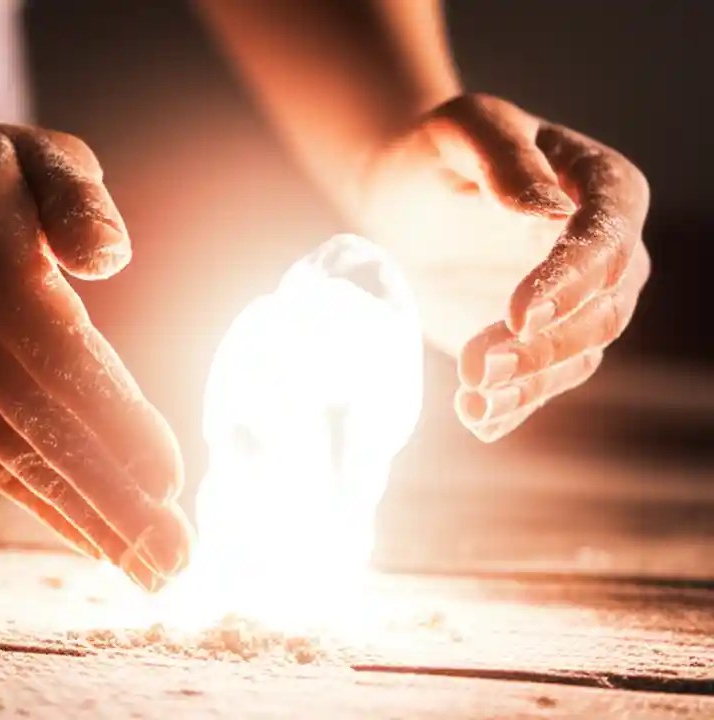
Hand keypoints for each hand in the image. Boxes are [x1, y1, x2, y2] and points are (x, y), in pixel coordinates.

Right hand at [0, 120, 192, 590]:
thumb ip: (77, 196)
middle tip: (177, 560)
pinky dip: (46, 505)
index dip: (114, 422)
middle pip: (40, 430)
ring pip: (18, 461)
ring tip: (154, 570)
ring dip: (88, 521)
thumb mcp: (35, 148)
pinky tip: (97, 542)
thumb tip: (109, 259)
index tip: (171, 481)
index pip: (59, 358)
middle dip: (113, 502)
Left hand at [359, 94, 649, 440]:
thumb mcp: (463, 130)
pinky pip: (537, 385)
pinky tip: (477, 419)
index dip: (569, 280)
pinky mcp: (537, 344)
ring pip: (574, 358)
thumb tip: (549, 209)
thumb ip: (505, 160)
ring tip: (472, 398)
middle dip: (542, 346)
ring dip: (526, 385)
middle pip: (600, 312)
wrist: (402, 197)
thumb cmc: (438, 151)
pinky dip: (510, 407)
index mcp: (605, 189)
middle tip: (478, 365)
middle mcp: (608, 255)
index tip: (519, 311)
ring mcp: (577, 306)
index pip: (606, 240)